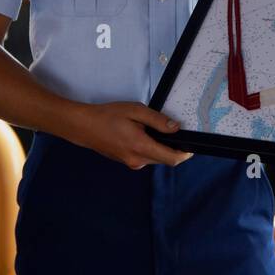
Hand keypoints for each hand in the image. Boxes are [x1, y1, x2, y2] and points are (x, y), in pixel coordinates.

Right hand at [72, 102, 193, 169]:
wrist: (84, 126)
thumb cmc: (108, 116)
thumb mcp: (135, 111)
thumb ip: (157, 120)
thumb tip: (175, 128)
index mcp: (141, 147)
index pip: (171, 159)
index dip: (185, 154)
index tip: (191, 146)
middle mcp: (137, 160)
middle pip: (165, 160)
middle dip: (173, 149)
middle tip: (173, 131)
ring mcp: (131, 163)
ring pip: (155, 159)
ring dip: (160, 148)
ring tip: (155, 129)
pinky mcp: (127, 161)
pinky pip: (145, 157)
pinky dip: (150, 148)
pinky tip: (143, 134)